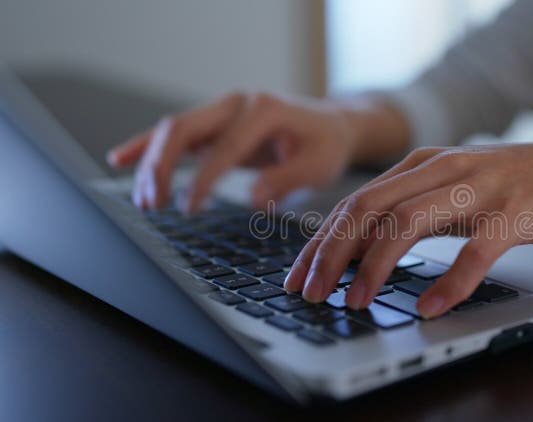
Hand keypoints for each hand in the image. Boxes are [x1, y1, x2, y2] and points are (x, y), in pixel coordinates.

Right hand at [107, 92, 365, 211]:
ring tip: (145, 202)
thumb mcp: (318, 165)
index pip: (225, 145)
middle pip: (184, 127)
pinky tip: (121, 160)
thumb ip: (287, 179)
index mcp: (264, 109)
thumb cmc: (325, 145)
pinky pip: (176, 133)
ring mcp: (222, 111)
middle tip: (153, 204)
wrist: (331, 126)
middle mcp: (237, 103)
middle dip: (162, 165)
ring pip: (174, 130)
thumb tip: (255, 200)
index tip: (188, 207)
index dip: (203, 178)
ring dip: (152, 163)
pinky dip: (147, 145)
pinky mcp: (214, 125)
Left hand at [284, 142, 532, 317]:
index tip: (298, 276)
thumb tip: (361, 249)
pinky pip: (474, 251)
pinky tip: (430, 308)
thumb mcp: (453, 189)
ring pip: (409, 224)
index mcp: (422, 164)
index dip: (321, 241)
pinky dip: (448, 282)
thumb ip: (411, 209)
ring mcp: (478, 188)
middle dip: (332, 254)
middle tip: (311, 293)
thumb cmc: (514, 186)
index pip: (356, 202)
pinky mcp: (514, 212)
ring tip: (355, 301)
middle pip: (369, 209)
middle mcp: (443, 170)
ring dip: (374, 266)